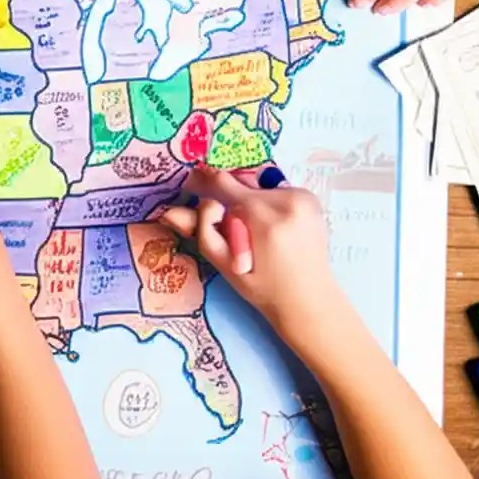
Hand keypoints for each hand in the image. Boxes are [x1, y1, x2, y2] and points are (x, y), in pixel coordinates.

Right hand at [159, 167, 338, 337]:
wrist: (308, 298)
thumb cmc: (262, 286)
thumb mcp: (225, 263)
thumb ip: (201, 231)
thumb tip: (167, 212)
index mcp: (263, 216)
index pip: (223, 183)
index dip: (203, 180)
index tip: (191, 180)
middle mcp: (287, 200)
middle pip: (242, 183)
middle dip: (231, 199)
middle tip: (232, 228)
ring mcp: (303, 197)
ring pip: (259, 186)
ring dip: (251, 201)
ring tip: (255, 233)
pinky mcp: (311, 198)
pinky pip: (277, 191)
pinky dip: (269, 204)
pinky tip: (273, 229)